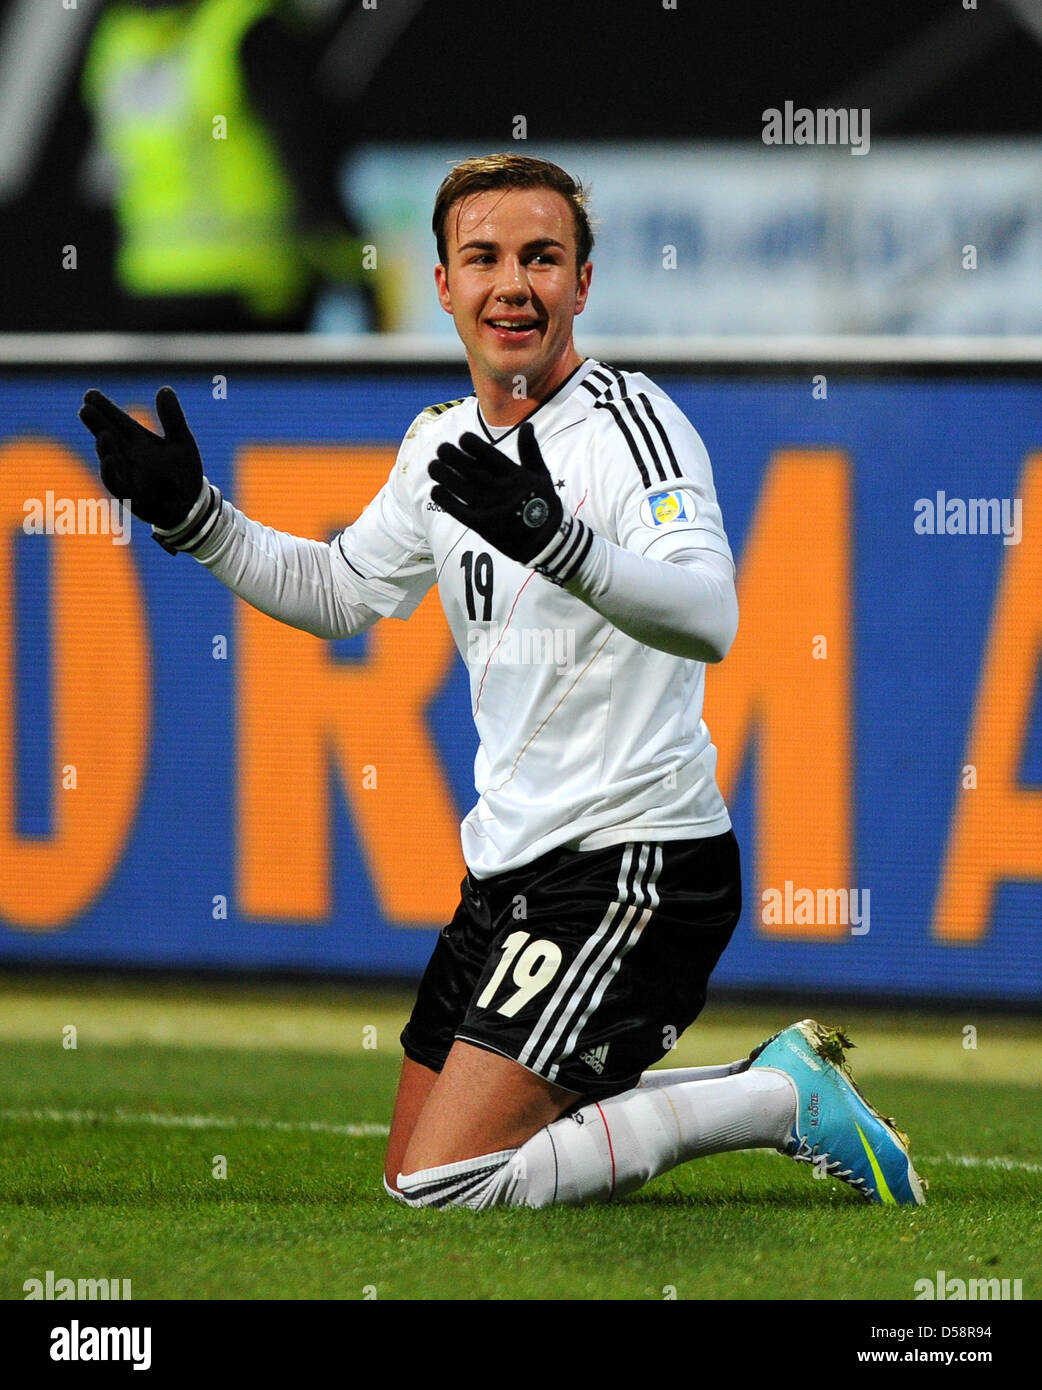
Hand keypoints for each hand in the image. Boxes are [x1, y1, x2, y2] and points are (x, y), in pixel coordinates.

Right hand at [78, 387, 203, 530]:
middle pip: (107, 435)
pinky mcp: (129, 495)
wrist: (190, 504)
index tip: (89, 394)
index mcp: (137, 440)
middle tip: (86, 408)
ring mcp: (125, 475)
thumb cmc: (183, 471)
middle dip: (96, 423)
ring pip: (110, 459)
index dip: (103, 408)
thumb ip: (172, 417)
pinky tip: (109, 460)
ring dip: (106, 448)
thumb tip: (164, 389)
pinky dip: (112, 472)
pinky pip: (117, 484)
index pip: (116, 420)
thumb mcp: (181, 441)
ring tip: (104, 434)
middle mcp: (127, 455)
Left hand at [428, 421, 563, 564]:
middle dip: (453, 457)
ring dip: (444, 476)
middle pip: (471, 470)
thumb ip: (530, 451)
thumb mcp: (541, 475)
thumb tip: (527, 425)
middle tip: (441, 449)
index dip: (473, 445)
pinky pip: (459, 511)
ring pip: (461, 488)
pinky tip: (436, 490)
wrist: (547, 542)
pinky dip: (446, 500)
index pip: (490, 456)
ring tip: (433, 466)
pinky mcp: (482, 526)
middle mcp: (500, 490)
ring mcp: (490, 508)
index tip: (462, 438)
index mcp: (514, 476)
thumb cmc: (544, 504)